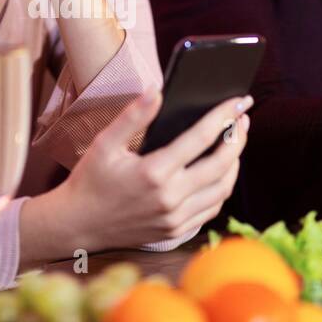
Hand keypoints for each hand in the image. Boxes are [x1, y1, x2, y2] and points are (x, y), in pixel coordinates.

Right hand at [42, 90, 251, 252]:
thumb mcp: (105, 142)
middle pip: (221, 165)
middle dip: (237, 138)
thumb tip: (158, 90)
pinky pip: (211, 209)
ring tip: (234, 143)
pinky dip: (221, 188)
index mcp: (153, 172)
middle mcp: (169, 198)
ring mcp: (175, 218)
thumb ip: (134, 115)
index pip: (200, 138)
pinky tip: (220, 172)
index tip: (238, 102)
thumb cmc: (90, 179)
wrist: (78, 224)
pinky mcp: (176, 231)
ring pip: (222, 190)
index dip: (223, 117)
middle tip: (243, 120)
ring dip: (234, 164)